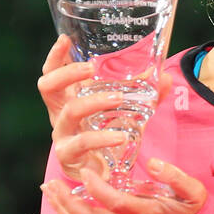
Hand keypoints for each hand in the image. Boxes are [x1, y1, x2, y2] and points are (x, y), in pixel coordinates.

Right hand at [37, 34, 174, 182]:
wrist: (101, 174)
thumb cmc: (107, 134)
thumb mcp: (125, 111)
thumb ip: (144, 94)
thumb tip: (166, 77)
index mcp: (68, 99)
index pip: (52, 72)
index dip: (55, 56)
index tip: (65, 39)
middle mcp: (59, 114)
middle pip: (48, 87)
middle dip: (67, 74)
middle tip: (91, 68)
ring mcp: (62, 135)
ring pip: (69, 112)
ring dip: (94, 102)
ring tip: (118, 98)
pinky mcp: (69, 156)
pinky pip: (82, 143)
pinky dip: (101, 138)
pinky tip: (120, 136)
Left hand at [40, 159, 206, 213]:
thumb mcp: (195, 193)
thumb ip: (176, 177)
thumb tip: (154, 163)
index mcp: (149, 213)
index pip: (117, 203)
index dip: (98, 188)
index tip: (87, 171)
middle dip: (67, 203)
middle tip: (52, 184)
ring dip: (63, 210)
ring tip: (50, 191)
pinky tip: (61, 204)